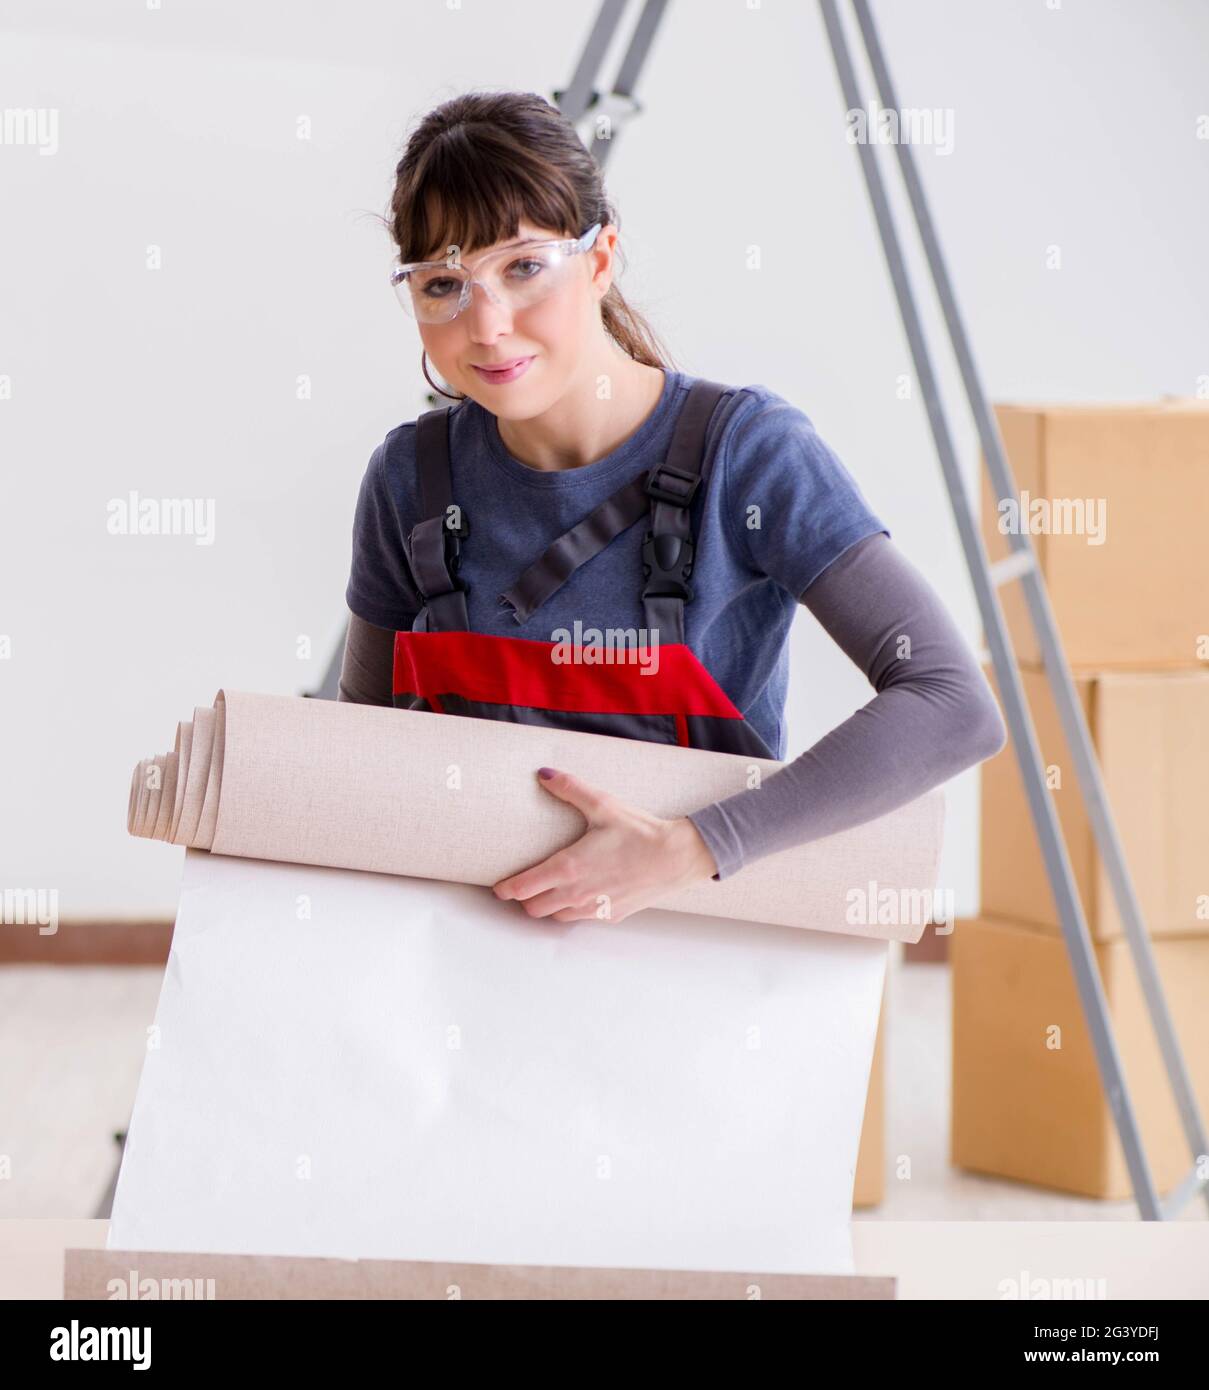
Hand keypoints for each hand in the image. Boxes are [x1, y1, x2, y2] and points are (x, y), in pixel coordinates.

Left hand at [491, 766, 718, 924]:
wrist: (675, 857)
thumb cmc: (639, 832)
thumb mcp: (602, 804)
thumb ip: (569, 789)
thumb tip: (544, 774)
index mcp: (568, 868)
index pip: (522, 888)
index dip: (505, 889)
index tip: (499, 887)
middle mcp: (576, 893)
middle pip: (533, 908)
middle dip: (524, 899)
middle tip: (522, 885)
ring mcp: (593, 908)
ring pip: (555, 917)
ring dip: (547, 906)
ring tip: (549, 889)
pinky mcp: (610, 915)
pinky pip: (581, 918)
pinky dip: (573, 909)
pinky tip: (581, 893)